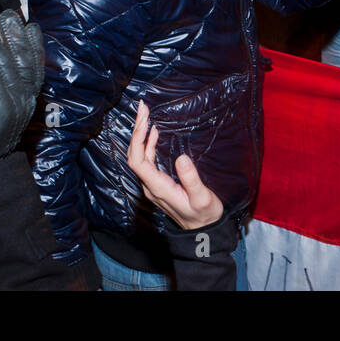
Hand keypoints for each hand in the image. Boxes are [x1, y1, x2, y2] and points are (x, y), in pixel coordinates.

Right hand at [0, 11, 44, 182]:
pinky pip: (36, 68)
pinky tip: (31, 30)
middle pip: (5, 61)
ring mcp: (28, 98)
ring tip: (6, 16)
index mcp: (2, 109)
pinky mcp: (30, 97)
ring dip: (15, 36)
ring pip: (25, 60)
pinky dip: (34, 47)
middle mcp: (20, 101)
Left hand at [127, 100, 224, 229]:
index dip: (138, 139)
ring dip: (140, 135)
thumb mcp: (202, 199)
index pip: (138, 161)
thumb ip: (191, 180)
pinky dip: (147, 144)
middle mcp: (150, 186)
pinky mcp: (158, 183)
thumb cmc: (204, 216)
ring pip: (139, 157)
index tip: (145, 119)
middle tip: (143, 108)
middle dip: (137, 131)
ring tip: (146, 114)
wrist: (203, 232)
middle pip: (134, 156)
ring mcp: (152, 185)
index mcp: (158, 188)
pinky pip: (146, 160)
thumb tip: (181, 158)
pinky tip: (153, 133)